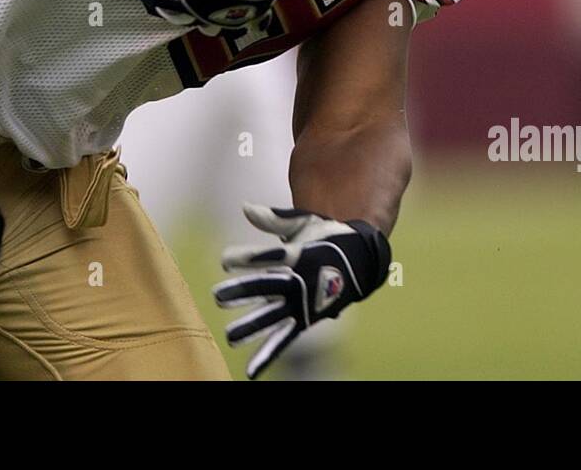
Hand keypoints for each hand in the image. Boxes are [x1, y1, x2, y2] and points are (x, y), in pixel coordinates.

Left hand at [212, 203, 390, 378]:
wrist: (363, 260)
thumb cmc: (327, 236)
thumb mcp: (304, 221)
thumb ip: (274, 218)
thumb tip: (245, 208)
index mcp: (299, 254)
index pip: (267, 256)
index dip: (246, 258)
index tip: (225, 260)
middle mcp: (300, 281)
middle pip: (267, 287)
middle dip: (242, 292)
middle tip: (217, 297)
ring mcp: (303, 303)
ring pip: (274, 317)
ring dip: (252, 327)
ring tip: (230, 337)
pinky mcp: (306, 320)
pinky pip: (285, 339)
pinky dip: (268, 355)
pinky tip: (251, 371)